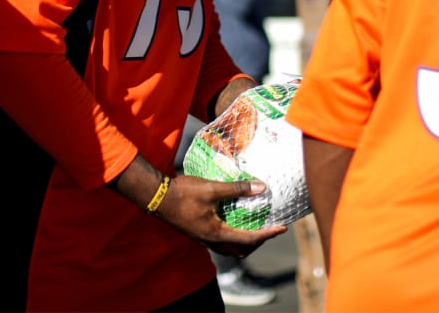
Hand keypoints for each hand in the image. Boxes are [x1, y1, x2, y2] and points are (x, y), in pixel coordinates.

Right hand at [155, 175, 286, 257]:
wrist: (156, 197)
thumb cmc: (184, 193)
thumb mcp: (213, 188)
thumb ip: (237, 189)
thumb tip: (262, 187)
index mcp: (216, 233)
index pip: (249, 239)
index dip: (268, 234)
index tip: (282, 228)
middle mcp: (211, 241)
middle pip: (241, 250)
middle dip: (258, 242)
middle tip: (270, 228)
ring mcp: (203, 239)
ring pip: (230, 249)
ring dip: (245, 242)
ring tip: (255, 227)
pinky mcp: (198, 233)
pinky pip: (221, 242)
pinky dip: (233, 237)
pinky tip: (234, 222)